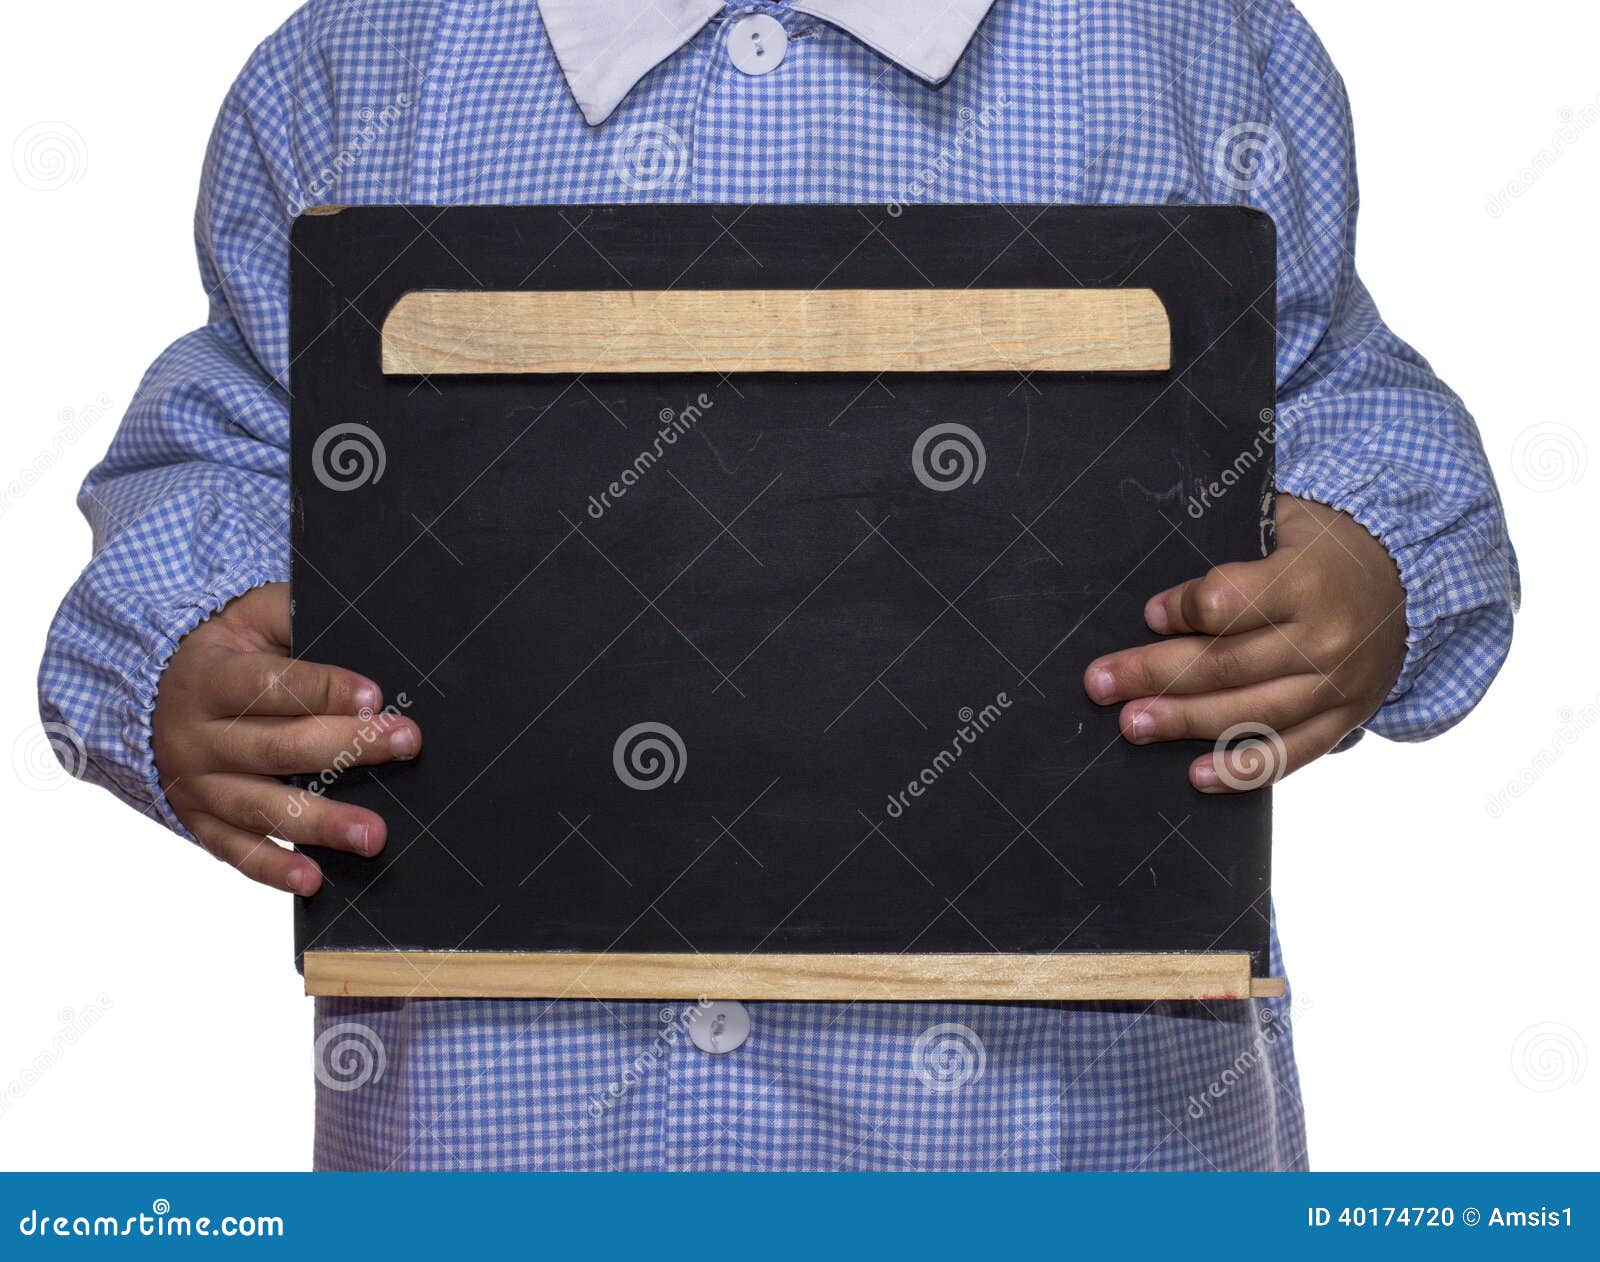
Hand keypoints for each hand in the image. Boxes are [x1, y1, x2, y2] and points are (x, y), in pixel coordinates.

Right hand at [151, 582, 420, 892]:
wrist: (149, 691)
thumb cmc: (227, 650)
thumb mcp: (248, 617)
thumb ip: (293, 616)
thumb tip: (357, 623)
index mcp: (212, 678)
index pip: (272, 686)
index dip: (324, 689)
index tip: (375, 697)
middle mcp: (197, 736)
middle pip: (277, 747)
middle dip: (347, 748)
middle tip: (405, 745)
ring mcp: (196, 785)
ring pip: (262, 806)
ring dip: (321, 823)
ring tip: (374, 835)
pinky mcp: (198, 820)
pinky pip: (236, 850)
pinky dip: (273, 868)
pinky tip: (314, 880)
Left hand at [1083, 495, 1406, 791]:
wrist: (1407, 577)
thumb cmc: (1322, 546)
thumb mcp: (1285, 519)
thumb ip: (1231, 540)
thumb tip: (1160, 564)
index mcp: (1306, 581)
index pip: (1228, 604)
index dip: (1182, 610)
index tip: (1149, 614)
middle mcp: (1325, 638)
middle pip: (1225, 665)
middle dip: (1154, 675)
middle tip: (1100, 684)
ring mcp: (1337, 686)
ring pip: (1250, 714)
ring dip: (1183, 722)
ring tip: (1132, 725)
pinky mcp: (1345, 720)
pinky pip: (1292, 754)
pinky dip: (1243, 771)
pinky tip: (1196, 777)